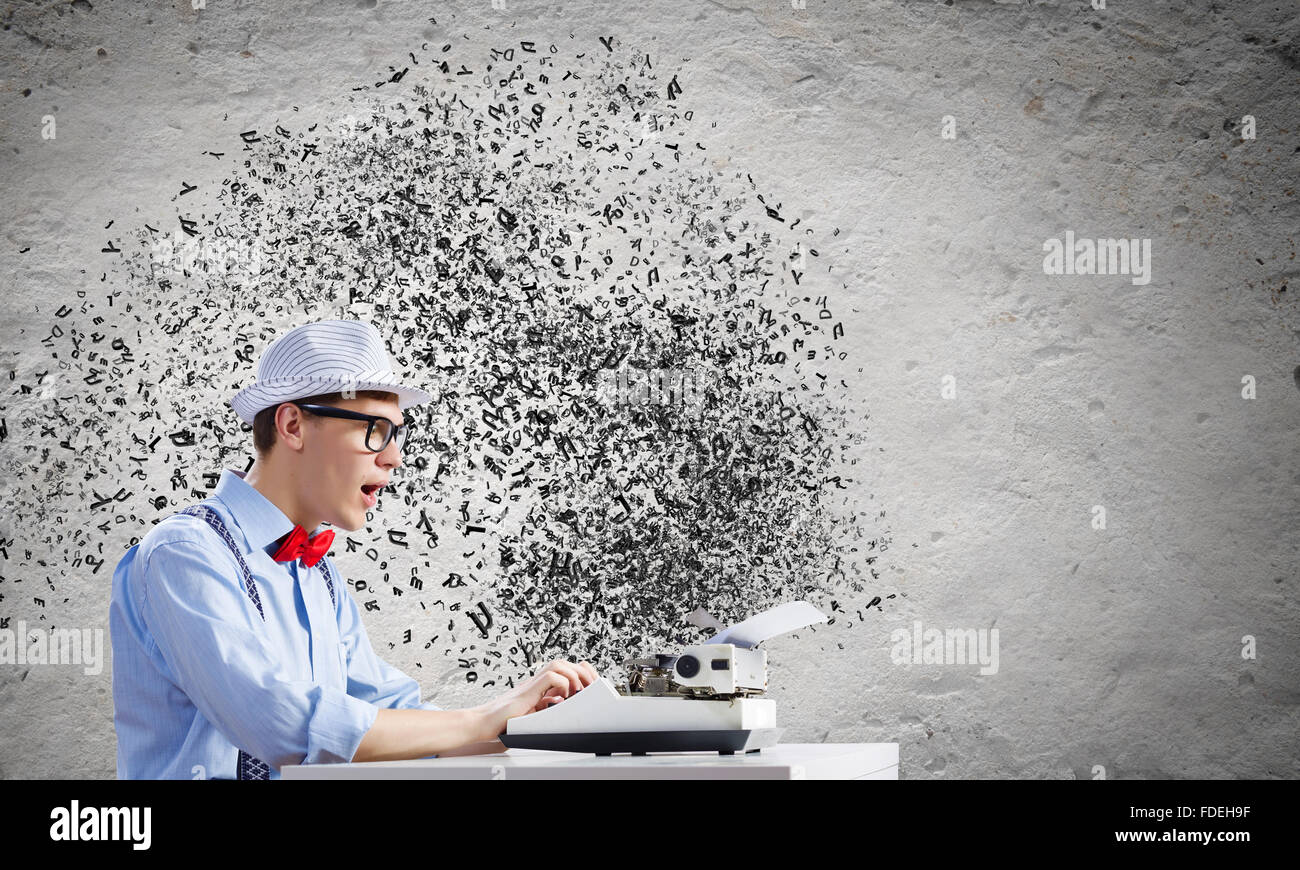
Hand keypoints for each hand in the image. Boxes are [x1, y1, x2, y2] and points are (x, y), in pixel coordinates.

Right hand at [475, 659, 599, 736]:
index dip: (579, 673)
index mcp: (538, 687)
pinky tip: (563, 696)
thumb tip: (562, 701)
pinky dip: (562, 684)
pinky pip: (550, 677)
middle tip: (591, 686)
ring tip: (580, 689)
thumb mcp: (532, 714)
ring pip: (558, 665)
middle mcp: (535, 683)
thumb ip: (545, 705)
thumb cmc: (503, 722)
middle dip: (582, 672)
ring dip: (574, 675)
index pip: (563, 669)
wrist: (483, 723)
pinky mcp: (527, 691)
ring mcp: (531, 685)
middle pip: (563, 663)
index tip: (590, 685)